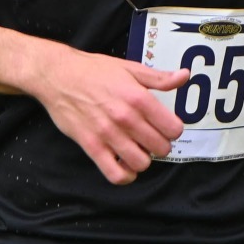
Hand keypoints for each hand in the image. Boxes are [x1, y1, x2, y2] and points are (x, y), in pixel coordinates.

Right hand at [35, 49, 187, 185]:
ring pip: (141, 163)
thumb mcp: (130, 68)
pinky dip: (125, 175)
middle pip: (161, 148)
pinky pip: (115, 175)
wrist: (58, 76)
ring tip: (137, 148)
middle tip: (151, 137)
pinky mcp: (92, 147)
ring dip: (143, 159)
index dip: (173, 129)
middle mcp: (126, 118)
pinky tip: (124, 163)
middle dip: (160, 145)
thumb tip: (184, 76)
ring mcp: (108, 135)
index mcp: (139, 98)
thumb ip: (159, 78)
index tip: (165, 125)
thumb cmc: (94, 70)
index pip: (173, 128)